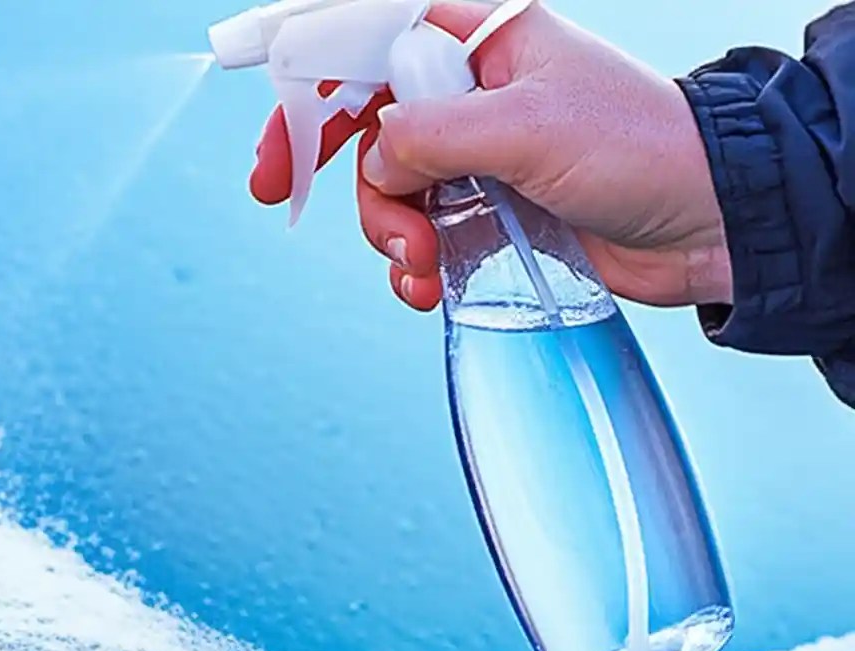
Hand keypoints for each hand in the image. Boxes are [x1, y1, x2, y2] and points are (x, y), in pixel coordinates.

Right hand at [249, 0, 731, 311]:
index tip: (269, 125)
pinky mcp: (487, 205)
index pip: (365, 37)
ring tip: (421, 263)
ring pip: (386, 184)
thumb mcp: (525, 127)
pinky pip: (420, 227)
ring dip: (386, 230)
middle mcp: (469, 88)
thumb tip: (373, 159)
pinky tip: (426, 286)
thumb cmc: (640, 148)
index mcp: (478, 37)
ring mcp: (476, 149)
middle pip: (361, 115)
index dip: (305, 75)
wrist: (708, 221)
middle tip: (281, 196)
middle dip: (332, 165)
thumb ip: (429, 135)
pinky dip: (411, 262)